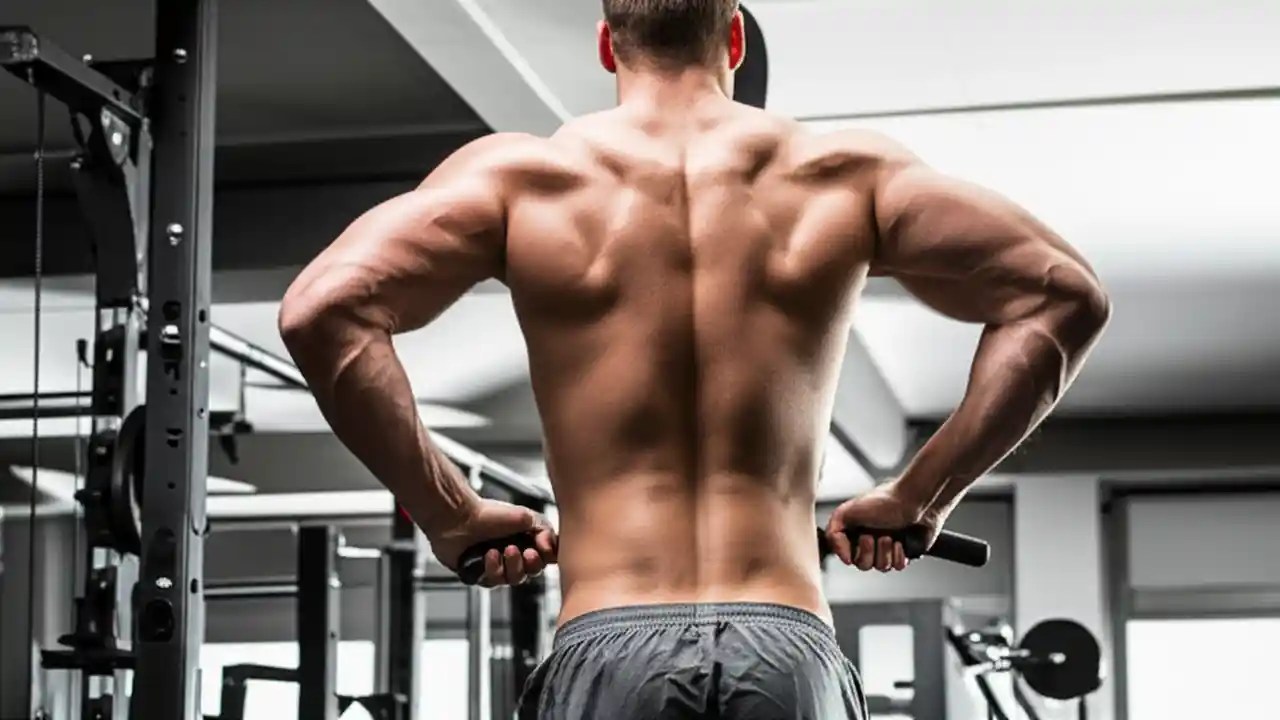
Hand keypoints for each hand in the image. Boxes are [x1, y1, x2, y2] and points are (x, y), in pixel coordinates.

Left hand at [429, 499, 557, 586]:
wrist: (458, 518)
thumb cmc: (487, 514)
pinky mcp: (480, 575)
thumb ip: (545, 531)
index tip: (541, 550)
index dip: (545, 557)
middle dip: (530, 564)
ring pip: (513, 579)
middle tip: (526, 553)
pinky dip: (492, 568)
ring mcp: (496, 566)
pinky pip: (492, 582)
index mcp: (525, 540)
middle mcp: (512, 554)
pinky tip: (488, 555)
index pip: (544, 558)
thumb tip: (553, 549)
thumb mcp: (525, 516)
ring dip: (512, 566)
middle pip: (531, 572)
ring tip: (505, 550)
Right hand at [824, 482, 938, 572]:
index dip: (850, 552)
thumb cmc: (884, 501)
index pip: (845, 555)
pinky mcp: (903, 552)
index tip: (858, 540)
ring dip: (885, 552)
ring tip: (890, 536)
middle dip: (869, 552)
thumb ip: (832, 533)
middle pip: (863, 565)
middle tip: (873, 536)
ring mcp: (886, 548)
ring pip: (880, 567)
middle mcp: (869, 540)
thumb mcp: (846, 512)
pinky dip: (899, 555)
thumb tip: (843, 557)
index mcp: (854, 531)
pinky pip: (897, 566)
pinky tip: (901, 542)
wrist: (914, 502)